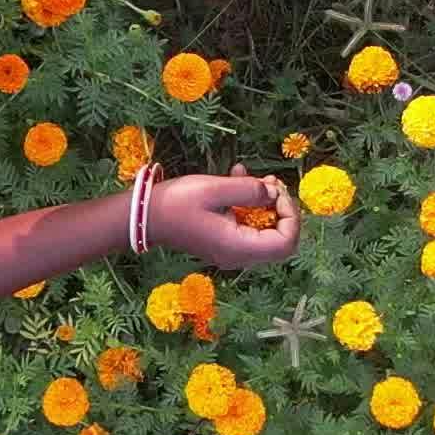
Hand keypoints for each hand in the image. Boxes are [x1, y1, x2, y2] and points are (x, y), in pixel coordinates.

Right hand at [149, 167, 301, 269]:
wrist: (144, 216)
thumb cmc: (176, 202)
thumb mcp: (215, 189)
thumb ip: (249, 190)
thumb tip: (274, 193)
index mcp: (238, 247)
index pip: (286, 242)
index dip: (290, 215)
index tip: (277, 191)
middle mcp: (238, 256)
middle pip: (280, 240)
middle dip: (281, 209)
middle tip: (270, 183)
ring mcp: (231, 252)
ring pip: (265, 233)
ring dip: (266, 204)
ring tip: (256, 178)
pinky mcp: (224, 244)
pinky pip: (248, 228)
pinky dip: (250, 207)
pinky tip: (239, 179)